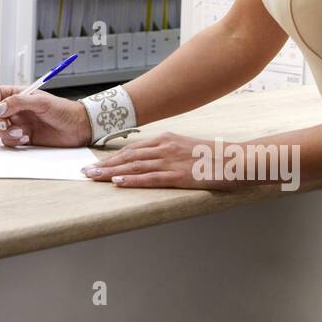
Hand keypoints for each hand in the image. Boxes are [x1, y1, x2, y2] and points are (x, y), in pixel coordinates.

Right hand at [0, 84, 90, 147]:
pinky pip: (8, 141)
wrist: (77, 128)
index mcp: (18, 94)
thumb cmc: (63, 110)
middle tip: (6, 125)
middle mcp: (15, 109)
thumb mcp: (41, 102)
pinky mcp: (22, 137)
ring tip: (21, 133)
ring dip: (5, 132)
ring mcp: (18, 123)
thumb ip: (18, 102)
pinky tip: (26, 138)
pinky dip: (13, 141)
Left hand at [81, 131, 236, 188]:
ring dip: (111, 172)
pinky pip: (150, 178)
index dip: (112, 156)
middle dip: (104, 164)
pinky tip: (118, 183)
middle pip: (128, 156)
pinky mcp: (179, 175)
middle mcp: (165, 146)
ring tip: (93, 177)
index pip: (133, 148)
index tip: (97, 162)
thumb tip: (152, 159)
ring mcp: (171, 160)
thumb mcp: (187, 147)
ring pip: (134, 166)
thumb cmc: (214, 156)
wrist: (237, 159)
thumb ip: (169, 151)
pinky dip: (132, 181)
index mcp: (166, 139)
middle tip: (85, 171)